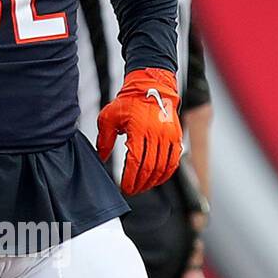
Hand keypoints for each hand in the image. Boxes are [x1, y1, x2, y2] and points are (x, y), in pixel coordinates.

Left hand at [96, 67, 181, 194]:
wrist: (151, 86)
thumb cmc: (129, 102)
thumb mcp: (109, 117)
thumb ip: (103, 139)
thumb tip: (100, 158)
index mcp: (138, 131)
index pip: (134, 162)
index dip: (130, 179)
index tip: (124, 188)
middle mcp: (156, 134)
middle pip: (149, 168)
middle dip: (140, 183)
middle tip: (132, 190)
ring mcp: (168, 136)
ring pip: (162, 167)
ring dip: (152, 181)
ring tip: (143, 187)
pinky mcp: (176, 137)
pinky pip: (174, 161)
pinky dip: (166, 174)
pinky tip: (157, 180)